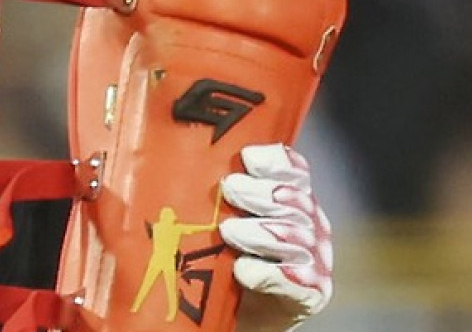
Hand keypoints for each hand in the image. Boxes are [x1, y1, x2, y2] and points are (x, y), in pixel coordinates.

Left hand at [219, 144, 332, 331]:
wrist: (232, 313)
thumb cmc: (218, 257)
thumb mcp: (212, 217)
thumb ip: (203, 192)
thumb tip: (157, 158)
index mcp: (290, 198)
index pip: (294, 170)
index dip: (275, 161)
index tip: (247, 158)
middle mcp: (309, 225)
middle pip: (295, 200)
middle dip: (261, 193)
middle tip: (230, 190)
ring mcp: (314, 261)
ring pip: (297, 238)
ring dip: (261, 232)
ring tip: (230, 231)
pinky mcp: (309, 295)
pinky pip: (297, 282)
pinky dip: (269, 274)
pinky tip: (244, 270)